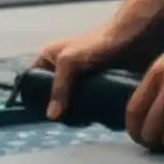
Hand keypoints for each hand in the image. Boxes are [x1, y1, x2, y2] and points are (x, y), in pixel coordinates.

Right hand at [31, 27, 159, 120]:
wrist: (131, 40)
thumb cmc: (95, 45)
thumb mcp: (69, 62)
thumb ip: (59, 88)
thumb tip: (51, 117)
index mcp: (48, 58)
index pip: (31, 80)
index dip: (32, 95)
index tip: (38, 114)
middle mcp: (61, 69)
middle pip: (51, 94)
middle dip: (56, 108)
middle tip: (63, 122)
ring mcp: (80, 80)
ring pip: (70, 101)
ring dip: (74, 112)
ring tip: (80, 123)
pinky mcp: (97, 87)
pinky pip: (88, 103)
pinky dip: (90, 112)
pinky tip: (92, 121)